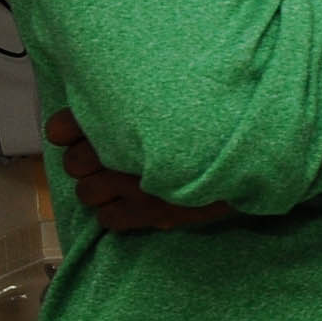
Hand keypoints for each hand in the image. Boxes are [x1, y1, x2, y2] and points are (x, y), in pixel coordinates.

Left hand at [45, 109, 234, 232]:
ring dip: (99, 188)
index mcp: (125, 119)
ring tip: (119, 182)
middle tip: (107, 157)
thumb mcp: (175, 100)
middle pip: (74, 162)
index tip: (74, 133)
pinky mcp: (152, 213)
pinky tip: (131, 202)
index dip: (66, 129)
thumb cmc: (214, 122)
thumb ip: (136, 101)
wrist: (256, 154)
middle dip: (86, 160)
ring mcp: (136, 186)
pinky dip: (114, 212)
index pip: (66, 125)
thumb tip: (96, 102)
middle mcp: (124, 152)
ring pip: (87, 193)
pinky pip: (108, 220)